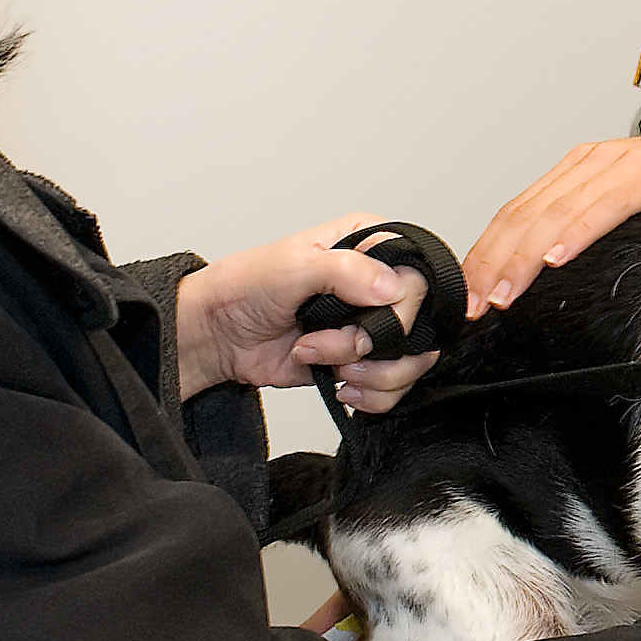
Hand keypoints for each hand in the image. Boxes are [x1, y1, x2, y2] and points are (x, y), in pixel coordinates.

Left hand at [176, 215, 438, 410]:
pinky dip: (371, 396)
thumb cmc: (246, 287)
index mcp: (369, 244)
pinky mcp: (362, 360)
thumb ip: (344, 270)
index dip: (402, 308)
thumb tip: (390, 287)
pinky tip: (341, 386)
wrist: (219, 336)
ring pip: (412, 361)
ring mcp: (372, 325)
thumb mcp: (292, 265)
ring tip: (329, 364)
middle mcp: (377, 283)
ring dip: (372, 374)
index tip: (371, 321)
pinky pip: (393, 387)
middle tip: (337, 347)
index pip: (418, 277)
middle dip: (377, 347)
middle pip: (420, 325)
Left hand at [460, 125, 640, 315]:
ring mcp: (624, 163)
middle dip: (492, 261)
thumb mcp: (632, 215)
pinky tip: (556, 257)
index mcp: (581, 173)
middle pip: (525, 213)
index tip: (468, 296)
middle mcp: (594, 162)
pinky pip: (607, 203)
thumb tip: (551, 280)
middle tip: (473, 303)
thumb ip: (592, 235)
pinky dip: (577, 231)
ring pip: (556, 210)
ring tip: (502, 290)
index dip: (487, 254)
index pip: (518, 214)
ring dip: (522, 255)